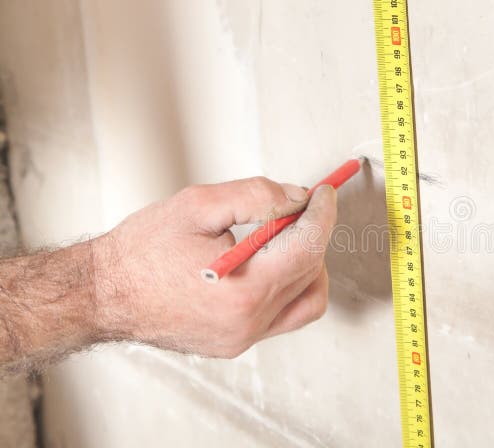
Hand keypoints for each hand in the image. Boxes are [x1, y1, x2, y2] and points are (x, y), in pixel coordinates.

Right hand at [92, 177, 336, 357]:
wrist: (103, 294)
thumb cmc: (141, 250)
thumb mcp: (197, 205)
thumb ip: (256, 197)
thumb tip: (298, 198)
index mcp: (244, 290)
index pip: (308, 247)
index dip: (323, 214)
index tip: (324, 193)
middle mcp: (249, 322)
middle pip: (311, 271)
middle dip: (313, 232)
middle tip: (300, 206)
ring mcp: (244, 338)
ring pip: (307, 298)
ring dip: (308, 263)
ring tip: (285, 235)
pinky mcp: (236, 344)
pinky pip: (285, 316)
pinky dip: (290, 287)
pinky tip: (272, 264)